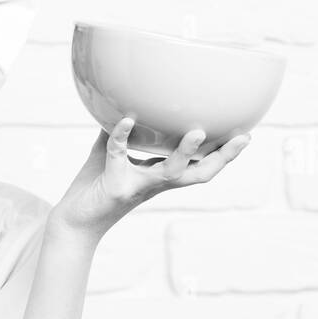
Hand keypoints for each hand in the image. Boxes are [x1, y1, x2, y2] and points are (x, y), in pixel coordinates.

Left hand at [50, 117, 251, 241]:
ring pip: (170, 173)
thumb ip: (120, 130)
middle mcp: (154, 184)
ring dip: (185, 153)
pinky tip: (126, 118)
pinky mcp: (115, 187)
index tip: (245, 136)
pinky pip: (119, 156)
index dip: (222, 155)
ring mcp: (137, 187)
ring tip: (198, 133)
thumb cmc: (93, 186)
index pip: (199, 167)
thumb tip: (127, 99)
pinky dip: (121, 135)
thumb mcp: (110, 152)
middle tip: (244, 138)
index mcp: (159, 178)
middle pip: (198, 175)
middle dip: (222, 158)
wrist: (72, 220)